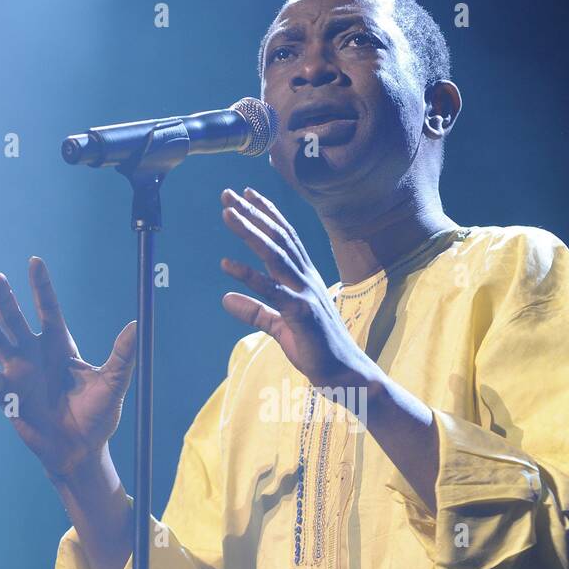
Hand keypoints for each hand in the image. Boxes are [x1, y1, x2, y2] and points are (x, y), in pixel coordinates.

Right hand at [0, 257, 136, 478]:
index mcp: (60, 346)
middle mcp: (36, 353)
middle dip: (6, 299)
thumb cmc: (98, 415)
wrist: (81, 450)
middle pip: (17, 319)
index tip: (35, 262)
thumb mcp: (113, 383)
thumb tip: (137, 325)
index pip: (49, 309)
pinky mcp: (7, 396)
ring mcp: (18, 372)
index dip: (41, 287)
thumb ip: (122, 355)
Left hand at [219, 186, 374, 390]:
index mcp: (303, 278)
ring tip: (228, 213)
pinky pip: (272, 290)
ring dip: (250, 232)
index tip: (247, 194)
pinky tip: (226, 264)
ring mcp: (305, 293)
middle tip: (228, 193)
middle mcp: (305, 279)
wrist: (344, 374)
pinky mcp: (301, 313)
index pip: (284, 238)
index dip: (266, 215)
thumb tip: (225, 298)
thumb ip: (254, 310)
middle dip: (252, 214)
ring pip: (275, 255)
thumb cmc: (316, 349)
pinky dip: (249, 276)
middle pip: (277, 238)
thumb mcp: (279, 326)